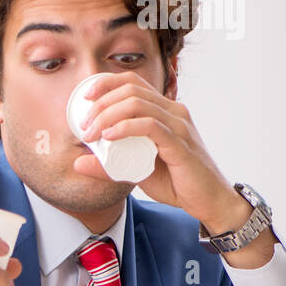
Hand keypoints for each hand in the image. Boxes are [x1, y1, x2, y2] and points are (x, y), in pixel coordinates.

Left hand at [74, 70, 241, 226]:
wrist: (208, 202)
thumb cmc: (177, 182)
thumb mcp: (135, 171)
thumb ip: (109, 166)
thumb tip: (78, 163)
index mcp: (164, 111)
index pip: (133, 83)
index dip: (106, 83)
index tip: (84, 98)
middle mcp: (174, 112)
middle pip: (131, 90)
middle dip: (101, 103)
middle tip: (84, 125)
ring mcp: (179, 126)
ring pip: (138, 104)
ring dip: (108, 115)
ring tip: (92, 133)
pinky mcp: (180, 144)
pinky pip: (150, 126)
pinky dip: (126, 127)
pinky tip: (110, 136)